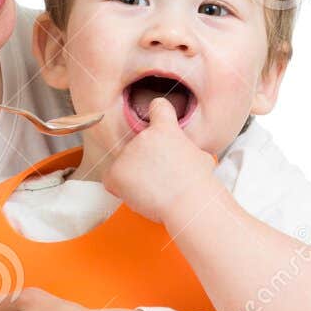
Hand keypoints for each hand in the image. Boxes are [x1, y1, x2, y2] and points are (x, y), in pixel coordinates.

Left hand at [101, 96, 219, 226]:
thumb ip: (183, 147)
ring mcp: (127, 153)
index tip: (156, 123)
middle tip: (159, 176)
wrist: (188, 203)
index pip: (157, 107)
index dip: (158, 115)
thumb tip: (182, 152)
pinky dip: (120, 188)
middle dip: (145, 158)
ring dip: (133, 175)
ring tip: (153, 189)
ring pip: (124, 162)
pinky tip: (137, 194)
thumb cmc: (198, 185)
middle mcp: (143, 136)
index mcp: (165, 129)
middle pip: (138, 144)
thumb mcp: (199, 156)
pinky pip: (111, 179)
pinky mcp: (115, 172)